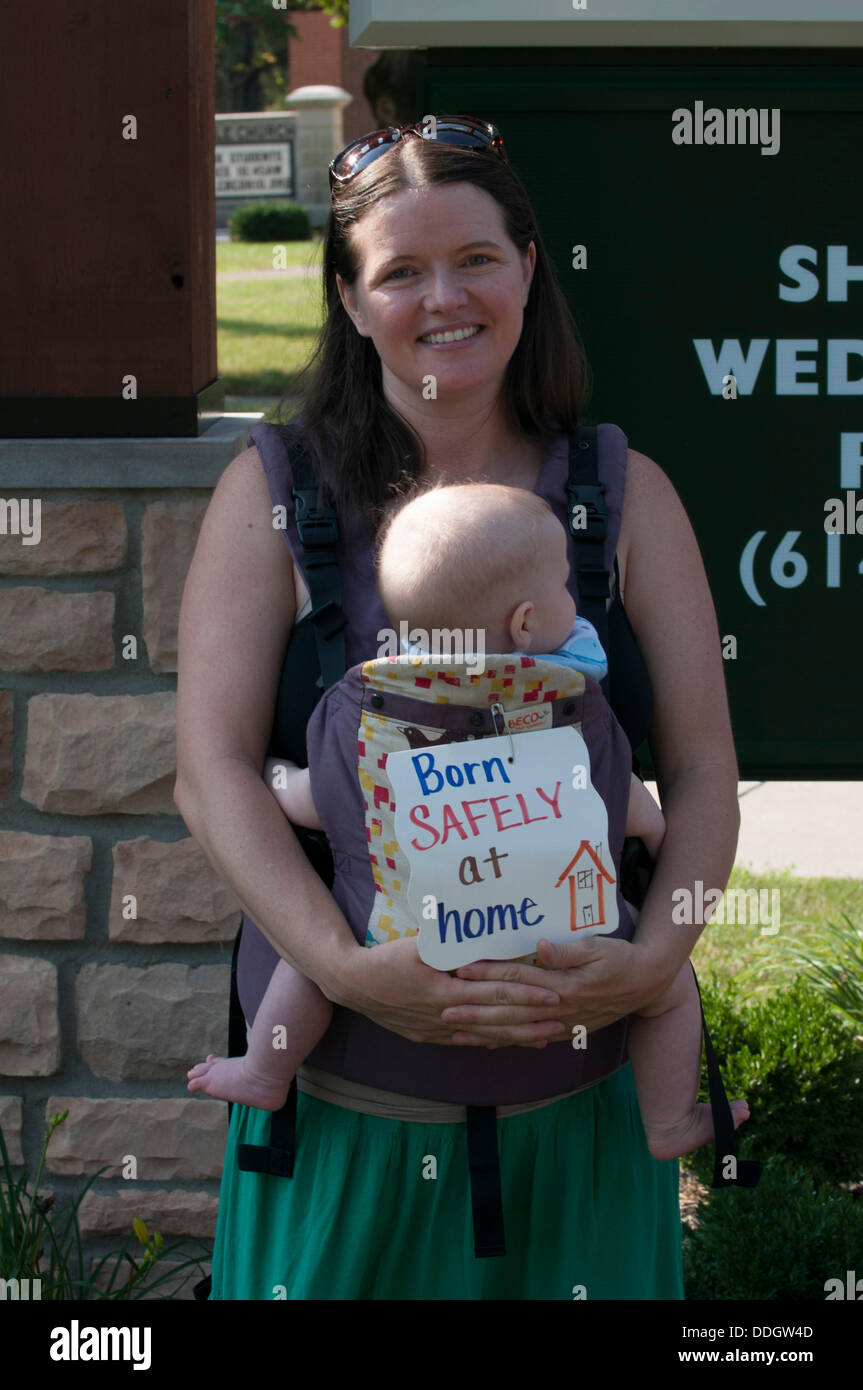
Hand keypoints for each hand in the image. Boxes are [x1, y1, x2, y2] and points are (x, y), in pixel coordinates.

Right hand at [336, 935, 564, 1047]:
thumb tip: (485, 939)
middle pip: (497, 1019)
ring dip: (518, 1037)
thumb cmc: (387, 959)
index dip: (526, 995)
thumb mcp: (420, 945)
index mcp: (446, 990)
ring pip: (486, 1035)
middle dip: (532, 1020)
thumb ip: (453, 945)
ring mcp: (438, 1030)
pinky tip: (508, 1044)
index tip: (553, 994)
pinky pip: (468, 1041)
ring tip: (546, 1037)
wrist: (354, 984)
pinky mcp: (430, 1035)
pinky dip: (491, 1042)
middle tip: (563, 1019)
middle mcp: (445, 1015)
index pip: (495, 994)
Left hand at [443, 935, 670, 1046]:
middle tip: (443, 1011)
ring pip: (515, 1029)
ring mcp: (561, 1023)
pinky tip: (486, 1043)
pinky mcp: (564, 1030)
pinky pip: (529, 1038)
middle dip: (474, 1011)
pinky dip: (507, 1041)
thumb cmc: (620, 958)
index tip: (460, 971)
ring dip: (484, 1031)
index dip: (488, 974)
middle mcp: (557, 1008)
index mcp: (563, 985)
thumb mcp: (598, 947)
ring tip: (455, 1034)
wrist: (646, 984)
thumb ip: (569, 951)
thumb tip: (543, 948)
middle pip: (509, 1009)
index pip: (517, 977)